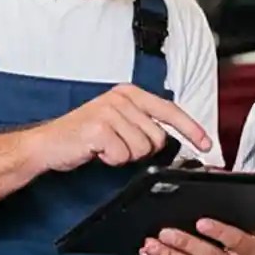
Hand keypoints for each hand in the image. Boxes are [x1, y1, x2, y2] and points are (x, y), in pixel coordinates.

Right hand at [23, 84, 211, 172]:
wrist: (48, 144)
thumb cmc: (82, 137)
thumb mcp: (116, 122)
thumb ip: (142, 124)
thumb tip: (171, 139)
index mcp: (129, 94)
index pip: (169, 110)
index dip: (191, 128)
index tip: (206, 143)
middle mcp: (121, 98)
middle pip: (157, 137)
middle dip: (141, 150)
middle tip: (118, 146)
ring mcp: (110, 111)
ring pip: (142, 149)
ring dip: (125, 156)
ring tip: (105, 148)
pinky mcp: (99, 128)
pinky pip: (123, 156)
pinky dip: (111, 160)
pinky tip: (97, 152)